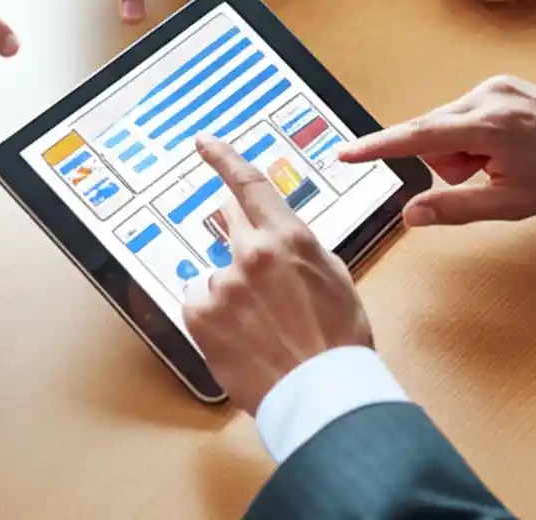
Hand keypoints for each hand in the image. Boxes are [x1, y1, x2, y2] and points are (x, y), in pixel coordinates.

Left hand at [183, 136, 372, 414]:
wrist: (321, 392)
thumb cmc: (337, 341)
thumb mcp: (334, 277)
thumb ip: (299, 246)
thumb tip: (273, 230)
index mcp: (288, 238)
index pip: (248, 184)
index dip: (223, 158)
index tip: (204, 144)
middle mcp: (251, 253)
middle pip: (229, 225)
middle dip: (238, 238)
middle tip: (256, 270)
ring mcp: (221, 284)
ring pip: (217, 274)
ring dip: (232, 291)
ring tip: (261, 326)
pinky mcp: (199, 314)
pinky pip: (198, 301)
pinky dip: (213, 314)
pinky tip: (239, 335)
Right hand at [338, 76, 535, 225]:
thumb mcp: (510, 204)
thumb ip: (455, 209)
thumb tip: (411, 213)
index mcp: (490, 127)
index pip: (418, 137)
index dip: (377, 147)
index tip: (345, 153)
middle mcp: (487, 97)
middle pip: (431, 134)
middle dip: (447, 162)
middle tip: (485, 176)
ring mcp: (493, 85)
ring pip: (445, 125)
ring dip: (461, 150)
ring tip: (500, 161)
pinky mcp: (499, 82)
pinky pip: (462, 114)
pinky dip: (472, 135)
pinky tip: (503, 145)